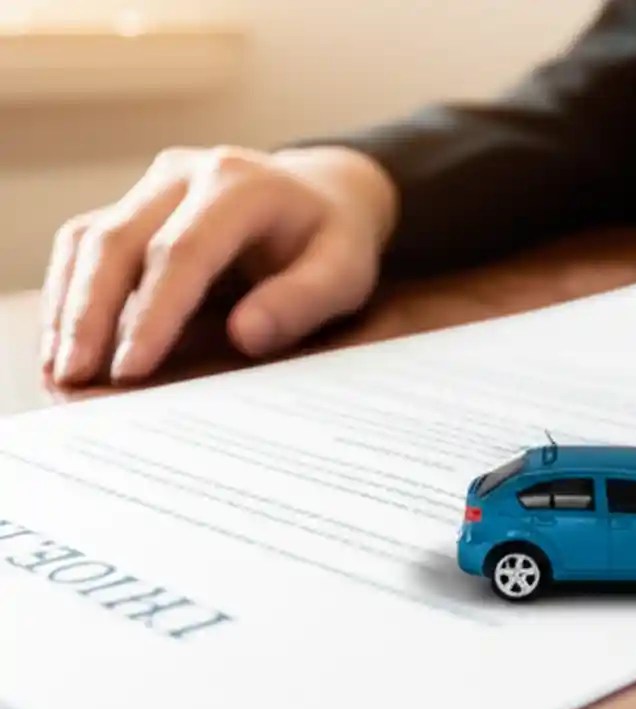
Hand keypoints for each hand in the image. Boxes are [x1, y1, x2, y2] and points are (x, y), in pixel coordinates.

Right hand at [41, 145, 397, 384]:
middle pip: (118, 240)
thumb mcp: (344, 271)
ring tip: (60, 370)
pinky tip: (65, 344)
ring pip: (89, 241)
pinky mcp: (132, 206)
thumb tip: (245, 334)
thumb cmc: (333, 241)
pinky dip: (69, 295)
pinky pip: (85, 246)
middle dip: (90, 313)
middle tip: (74, 376)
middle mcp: (186, 174)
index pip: (183, 250)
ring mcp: (152, 187)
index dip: (153, 312)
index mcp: (242, 185)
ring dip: (68, 307)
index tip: (132, 368)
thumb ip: (302, 301)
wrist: (322, 195)